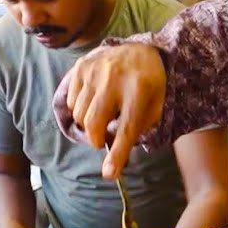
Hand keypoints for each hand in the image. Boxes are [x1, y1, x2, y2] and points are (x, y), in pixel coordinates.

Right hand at [56, 43, 165, 178]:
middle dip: (97, 139)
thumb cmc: (149, 88)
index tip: (109, 174)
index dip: (117, 154)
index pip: (126, 129)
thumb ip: (136, 133)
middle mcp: (115, 78)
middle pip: (95, 123)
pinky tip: (94, 101)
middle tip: (103, 138)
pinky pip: (72, 101)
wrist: (141, 52)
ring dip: (89, 123)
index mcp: (139, 91)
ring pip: (80, 114)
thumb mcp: (154, 110)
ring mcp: (95, 70)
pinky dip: (80, 108)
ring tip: (102, 115)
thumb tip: (112, 164)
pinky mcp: (82, 66)